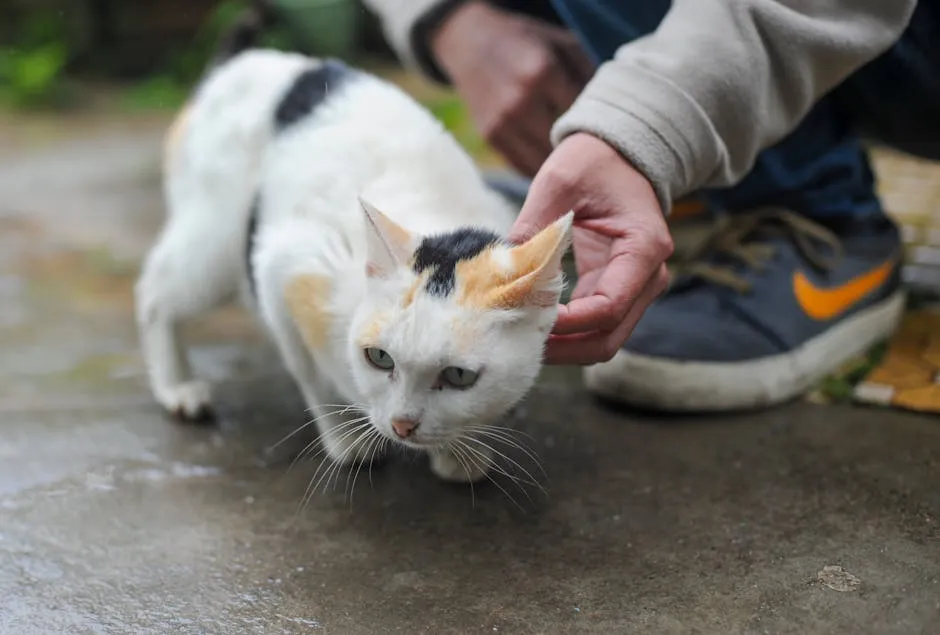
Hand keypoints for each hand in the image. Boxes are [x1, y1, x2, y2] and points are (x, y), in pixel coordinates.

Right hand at [430, 1, 593, 176]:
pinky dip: (540, 169)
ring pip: (544, 163)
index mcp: (544, 72)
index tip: (609, 131)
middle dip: (581, 151)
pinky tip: (551, 164)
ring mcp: (503, 123)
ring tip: (575, 163)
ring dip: (560, 167)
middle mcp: (521, 101)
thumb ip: (589, 74)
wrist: (471, 44)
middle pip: (565, 145)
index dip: (600, 127)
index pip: (585, 115)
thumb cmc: (527, 43)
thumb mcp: (562, 45)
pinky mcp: (490, 137)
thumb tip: (611, 113)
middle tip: (594, 153)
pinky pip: (522, 166)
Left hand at [509, 133, 673, 364]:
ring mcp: (636, 288)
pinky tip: (531, 324)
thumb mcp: (559, 183)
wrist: (619, 156)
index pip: (608, 307)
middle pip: (609, 338)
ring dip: (563, 346)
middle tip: (517, 343)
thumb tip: (503, 269)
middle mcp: (649, 276)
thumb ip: (534, 227)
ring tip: (520, 337)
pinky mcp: (617, 290)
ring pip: (602, 339)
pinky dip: (565, 332)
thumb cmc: (593, 163)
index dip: (567, 323)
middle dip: (564, 349)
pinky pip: (593, 325)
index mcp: (643, 248)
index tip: (527, 317)